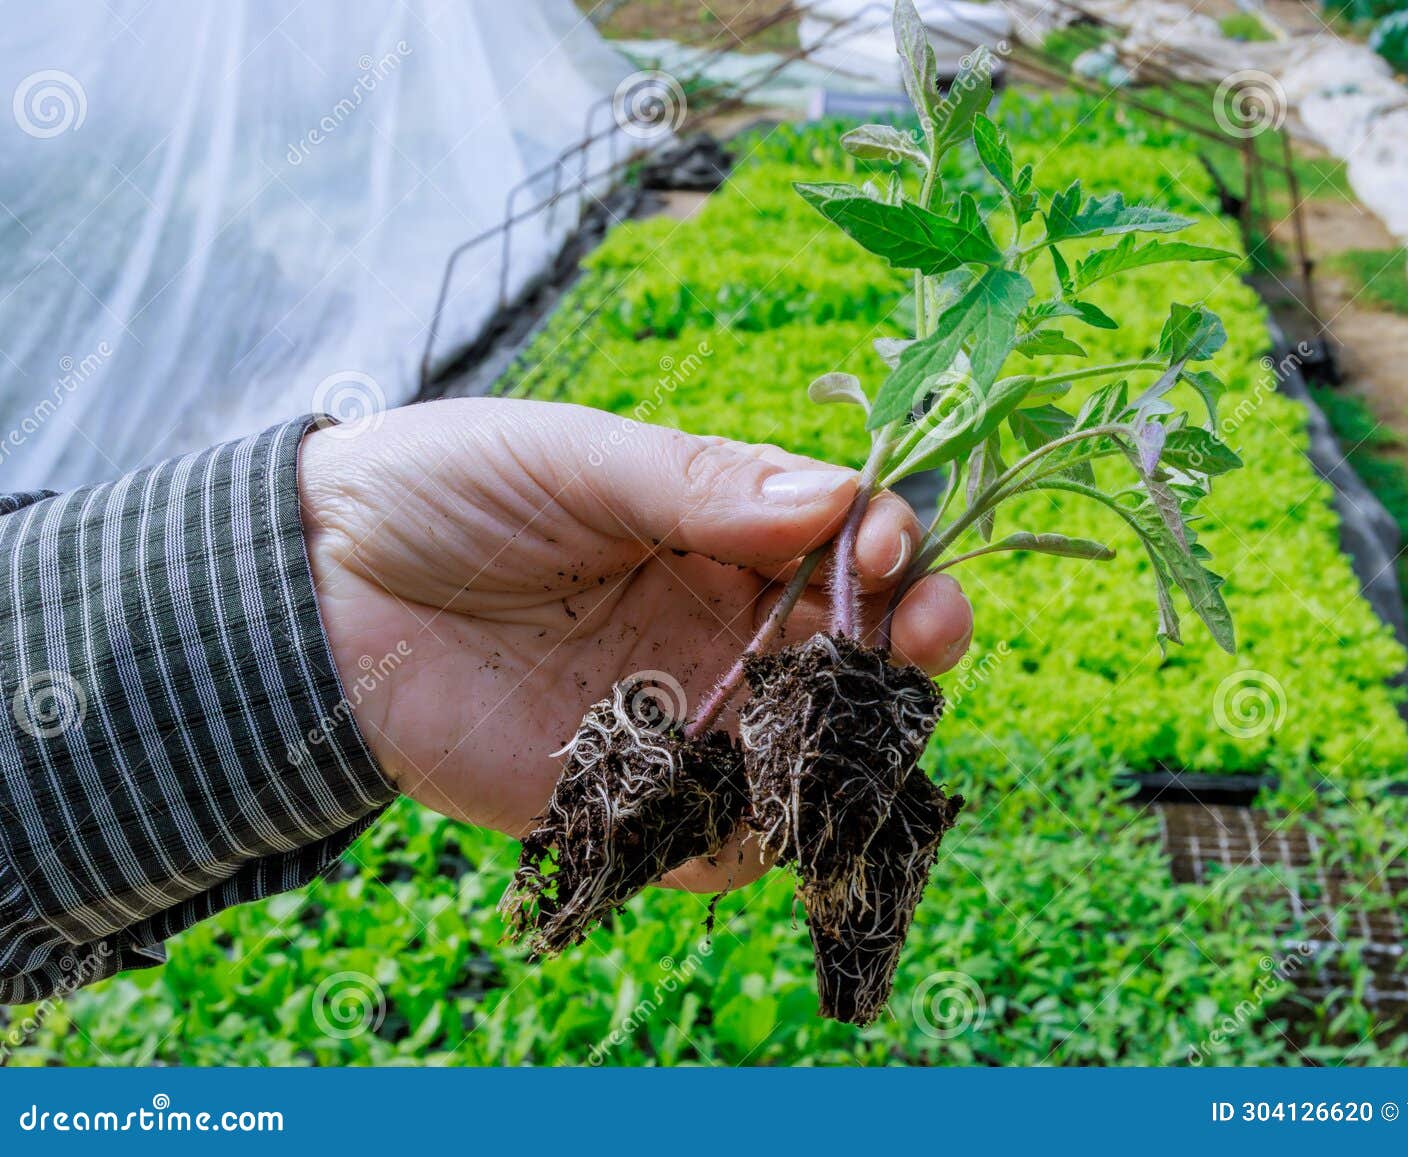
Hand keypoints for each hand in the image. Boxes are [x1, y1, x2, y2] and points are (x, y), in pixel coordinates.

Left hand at [298, 398, 972, 889]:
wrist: (310, 591)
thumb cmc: (444, 492)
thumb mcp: (575, 461)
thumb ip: (699, 483)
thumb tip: (838, 499)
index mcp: (718, 531)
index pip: (842, 542)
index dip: (886, 544)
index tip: (889, 546)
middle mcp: (720, 626)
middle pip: (853, 649)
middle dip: (909, 641)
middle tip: (926, 634)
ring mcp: (682, 718)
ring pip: (808, 751)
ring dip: (850, 744)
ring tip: (846, 723)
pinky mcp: (628, 800)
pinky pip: (720, 839)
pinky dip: (754, 836)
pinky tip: (760, 809)